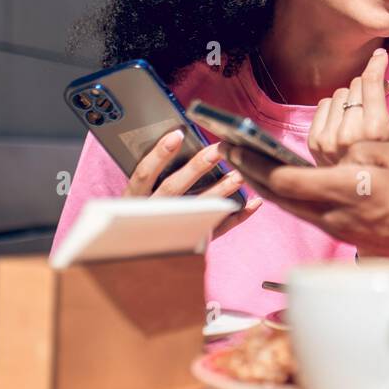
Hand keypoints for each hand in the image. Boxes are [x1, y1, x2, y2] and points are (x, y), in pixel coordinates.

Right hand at [125, 129, 261, 236]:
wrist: (141, 254)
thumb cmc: (142, 213)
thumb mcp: (138, 195)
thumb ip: (154, 174)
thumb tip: (179, 139)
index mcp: (135, 199)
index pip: (144, 173)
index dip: (159, 154)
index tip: (178, 134)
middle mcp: (152, 214)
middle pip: (174, 187)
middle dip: (198, 167)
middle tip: (219, 150)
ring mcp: (172, 230)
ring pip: (198, 208)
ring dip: (222, 189)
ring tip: (240, 174)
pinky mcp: (192, 242)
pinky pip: (217, 228)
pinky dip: (237, 216)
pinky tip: (253, 202)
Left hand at [223, 139, 388, 259]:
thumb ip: (363, 150)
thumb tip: (338, 152)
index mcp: (349, 191)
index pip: (287, 181)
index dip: (256, 162)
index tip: (237, 143)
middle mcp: (337, 217)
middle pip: (278, 197)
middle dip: (248, 173)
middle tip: (228, 151)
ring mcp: (342, 231)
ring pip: (291, 208)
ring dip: (266, 186)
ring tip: (246, 165)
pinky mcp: (349, 238)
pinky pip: (310, 216)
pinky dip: (291, 198)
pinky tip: (286, 185)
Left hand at [307, 47, 388, 165]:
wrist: (368, 201)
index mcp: (377, 132)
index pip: (370, 83)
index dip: (377, 64)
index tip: (380, 55)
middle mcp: (349, 136)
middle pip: (355, 86)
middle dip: (369, 87)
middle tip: (380, 98)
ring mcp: (328, 141)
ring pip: (338, 94)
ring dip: (353, 99)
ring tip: (364, 115)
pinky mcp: (314, 144)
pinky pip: (323, 106)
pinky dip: (336, 108)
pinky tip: (348, 122)